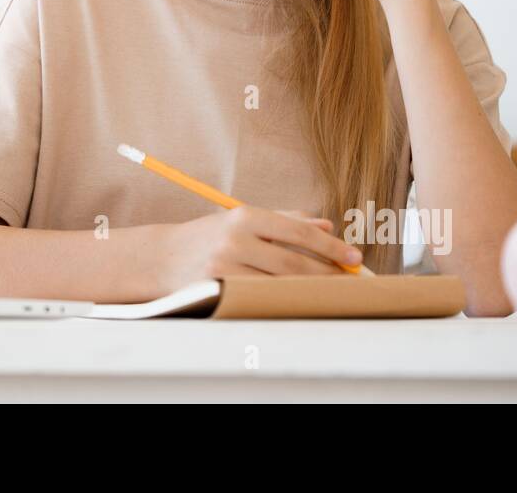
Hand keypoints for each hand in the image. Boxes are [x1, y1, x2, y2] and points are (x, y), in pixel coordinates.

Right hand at [159, 206, 362, 292]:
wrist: (161, 257)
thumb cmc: (209, 236)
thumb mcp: (242, 219)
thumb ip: (285, 219)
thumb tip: (326, 223)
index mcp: (246, 216)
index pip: (299, 232)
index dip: (331, 246)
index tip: (354, 257)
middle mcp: (236, 239)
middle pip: (294, 263)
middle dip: (327, 274)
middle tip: (350, 281)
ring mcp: (225, 267)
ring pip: (279, 284)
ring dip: (308, 290)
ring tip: (329, 292)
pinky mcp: (218, 290)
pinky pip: (260, 298)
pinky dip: (282, 300)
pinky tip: (297, 301)